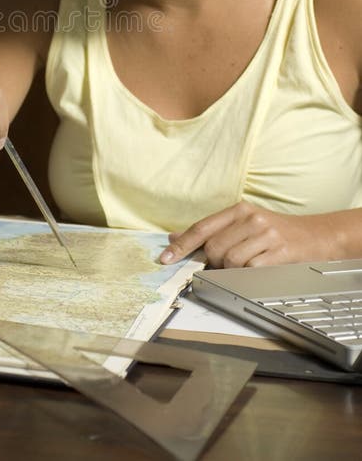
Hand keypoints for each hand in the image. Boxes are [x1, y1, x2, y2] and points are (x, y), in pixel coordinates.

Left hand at [158, 201, 340, 267]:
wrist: (318, 236)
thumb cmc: (278, 232)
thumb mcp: (244, 224)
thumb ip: (212, 230)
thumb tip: (175, 237)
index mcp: (239, 210)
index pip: (201, 227)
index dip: (181, 245)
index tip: (166, 258)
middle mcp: (251, 218)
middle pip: (213, 247)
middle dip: (215, 262)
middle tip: (228, 264)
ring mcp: (266, 234)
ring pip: (230, 260)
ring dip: (233, 270)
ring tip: (248, 265)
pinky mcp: (279, 251)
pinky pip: (250, 270)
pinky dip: (249, 275)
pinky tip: (260, 269)